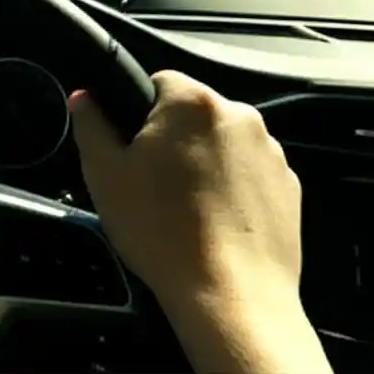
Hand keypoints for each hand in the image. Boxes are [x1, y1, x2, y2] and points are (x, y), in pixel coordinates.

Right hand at [69, 70, 301, 309]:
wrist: (230, 294)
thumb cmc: (163, 232)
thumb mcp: (105, 176)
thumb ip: (91, 126)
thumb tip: (84, 100)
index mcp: (192, 103)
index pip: (159, 80)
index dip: (139, 112)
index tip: (132, 148)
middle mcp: (240, 116)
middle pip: (194, 113)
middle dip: (174, 138)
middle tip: (152, 183)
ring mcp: (272, 152)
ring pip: (224, 144)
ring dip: (205, 162)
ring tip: (185, 209)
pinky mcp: (289, 186)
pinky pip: (250, 174)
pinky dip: (233, 189)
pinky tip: (213, 222)